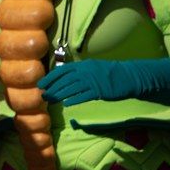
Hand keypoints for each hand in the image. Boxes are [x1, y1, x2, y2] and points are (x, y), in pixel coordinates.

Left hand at [38, 58, 169, 106]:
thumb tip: (64, 78)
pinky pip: (84, 95)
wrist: (128, 76)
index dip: (50, 78)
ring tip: (51, 100)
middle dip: (52, 88)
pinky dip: (74, 99)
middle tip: (43, 95)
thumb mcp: (91, 68)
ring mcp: (92, 81)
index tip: (41, 84)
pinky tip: (67, 104)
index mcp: (82, 65)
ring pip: (71, 88)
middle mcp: (85, 72)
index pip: (61, 71)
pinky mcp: (99, 91)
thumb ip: (79, 72)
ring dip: (59, 94)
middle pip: (64, 81)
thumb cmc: (108, 73)